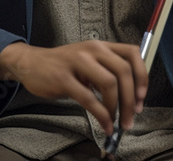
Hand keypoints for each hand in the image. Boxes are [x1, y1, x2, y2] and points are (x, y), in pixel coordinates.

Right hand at [0, 41, 147, 134]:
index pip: (132, 53)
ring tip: (117, 123)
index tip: (141, 96)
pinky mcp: (64, 79)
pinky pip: (89, 99)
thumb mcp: (88, 61)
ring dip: (117, 108)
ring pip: (109, 84)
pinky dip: (101, 115)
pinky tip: (104, 125)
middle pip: (123, 71)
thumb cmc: (63, 65)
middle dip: (131, 98)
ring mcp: (78, 63)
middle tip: (131, 116)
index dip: (142, 75)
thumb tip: (130, 95)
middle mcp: (92, 50)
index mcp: (101, 46)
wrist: (31, 63)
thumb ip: (107, 71)